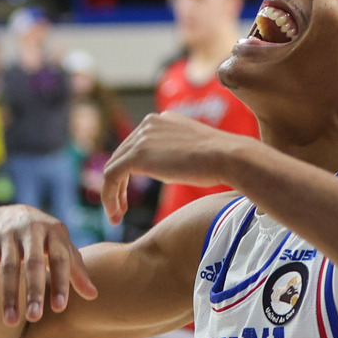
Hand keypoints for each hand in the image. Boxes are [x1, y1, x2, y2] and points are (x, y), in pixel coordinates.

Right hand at [0, 205, 97, 324]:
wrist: (10, 212)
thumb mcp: (62, 248)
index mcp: (54, 231)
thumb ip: (76, 270)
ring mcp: (7, 234)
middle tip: (34, 318)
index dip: (60, 283)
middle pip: (33, 263)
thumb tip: (93, 295)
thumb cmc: (45, 239)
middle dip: (33, 291)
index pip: (59, 258)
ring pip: (7, 267)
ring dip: (9, 295)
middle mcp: (31, 229)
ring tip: (11, 321)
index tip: (59, 308)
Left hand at [100, 112, 246, 223]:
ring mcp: (142, 136)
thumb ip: (177, 155)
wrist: (228, 157)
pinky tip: (116, 215)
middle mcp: (149, 123)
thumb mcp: (194, 152)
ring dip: (112, 194)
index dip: (129, 173)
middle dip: (118, 185)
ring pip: (113, 167)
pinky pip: (111, 176)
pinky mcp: (137, 154)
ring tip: (116, 216)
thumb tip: (173, 168)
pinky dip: (109, 196)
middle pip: (121, 156)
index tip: (130, 196)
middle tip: (120, 210)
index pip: (136, 146)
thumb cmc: (221, 161)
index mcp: (163, 120)